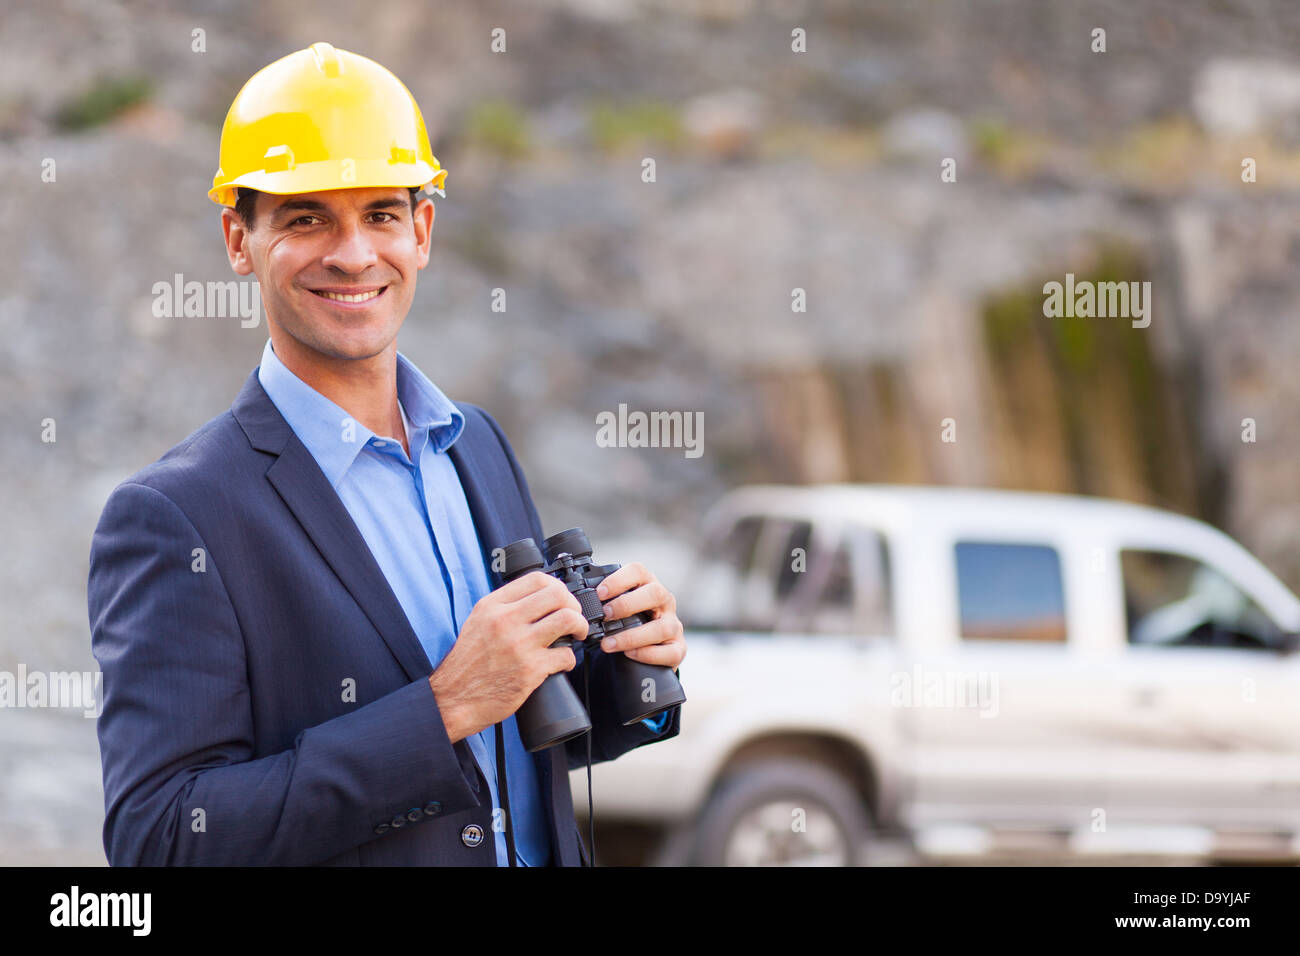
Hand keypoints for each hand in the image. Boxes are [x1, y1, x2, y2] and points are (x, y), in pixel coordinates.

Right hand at [429, 572, 587, 742]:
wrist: (453, 699)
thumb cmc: (468, 664)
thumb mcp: (478, 623)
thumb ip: (504, 608)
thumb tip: (537, 599)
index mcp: (493, 606)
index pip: (537, 579)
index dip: (557, 587)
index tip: (561, 599)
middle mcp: (505, 620)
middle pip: (557, 595)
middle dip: (573, 605)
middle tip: (574, 618)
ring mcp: (519, 644)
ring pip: (567, 619)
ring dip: (580, 627)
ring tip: (576, 635)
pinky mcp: (530, 670)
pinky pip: (566, 655)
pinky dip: (569, 659)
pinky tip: (561, 662)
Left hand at [595, 562, 686, 669]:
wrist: (642, 653)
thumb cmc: (625, 625)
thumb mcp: (617, 608)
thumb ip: (603, 601)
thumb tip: (575, 597)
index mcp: (648, 586)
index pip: (639, 572)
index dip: (619, 580)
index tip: (599, 593)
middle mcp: (664, 602)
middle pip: (656, 593)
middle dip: (627, 604)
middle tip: (605, 615)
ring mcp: (674, 626)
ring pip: (662, 627)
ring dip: (632, 636)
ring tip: (608, 644)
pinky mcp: (677, 649)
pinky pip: (670, 652)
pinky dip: (648, 654)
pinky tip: (630, 654)